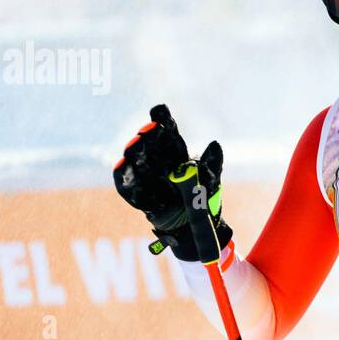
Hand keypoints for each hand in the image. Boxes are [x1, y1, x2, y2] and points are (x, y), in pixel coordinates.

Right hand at [113, 104, 232, 260]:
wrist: (194, 227)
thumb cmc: (202, 198)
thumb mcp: (211, 180)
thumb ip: (212, 163)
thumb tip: (215, 144)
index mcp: (176, 152)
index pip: (167, 131)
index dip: (162, 120)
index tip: (160, 112)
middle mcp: (157, 161)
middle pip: (149, 143)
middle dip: (148, 135)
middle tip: (150, 130)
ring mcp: (145, 177)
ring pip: (135, 160)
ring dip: (135, 152)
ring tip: (137, 144)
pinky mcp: (139, 195)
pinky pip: (127, 185)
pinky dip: (123, 175)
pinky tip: (123, 165)